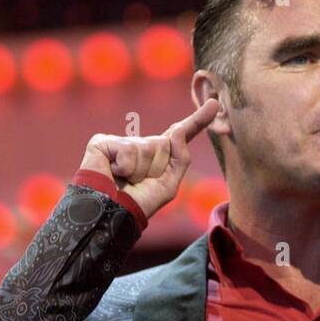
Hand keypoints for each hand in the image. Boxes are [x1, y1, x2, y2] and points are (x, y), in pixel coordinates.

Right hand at [79, 98, 219, 219]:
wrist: (109, 216)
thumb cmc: (137, 204)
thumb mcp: (168, 186)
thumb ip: (180, 158)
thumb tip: (178, 130)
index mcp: (158, 157)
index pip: (180, 135)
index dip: (197, 120)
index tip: (215, 104)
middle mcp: (141, 146)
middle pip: (164, 144)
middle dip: (155, 168)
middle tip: (138, 183)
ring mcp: (122, 142)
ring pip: (147, 147)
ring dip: (140, 171)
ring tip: (125, 180)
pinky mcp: (104, 141)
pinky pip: (129, 149)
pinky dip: (125, 167)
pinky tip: (114, 173)